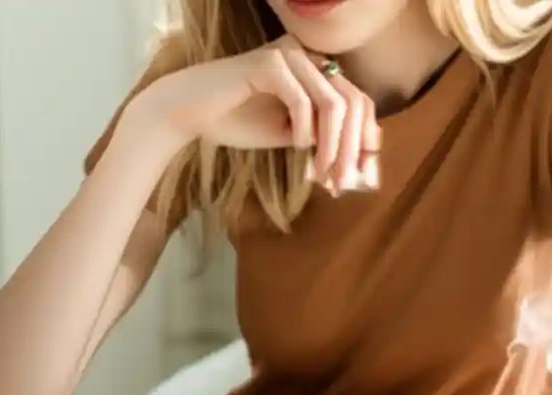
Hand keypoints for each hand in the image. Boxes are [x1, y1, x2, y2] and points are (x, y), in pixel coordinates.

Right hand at [128, 36, 380, 192]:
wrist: (187, 112)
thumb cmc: (234, 121)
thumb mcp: (288, 133)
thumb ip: (320, 137)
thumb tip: (358, 158)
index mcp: (314, 68)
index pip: (356, 99)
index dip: (363, 137)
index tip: (359, 173)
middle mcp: (307, 55)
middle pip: (352, 102)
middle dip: (350, 147)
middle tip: (342, 182)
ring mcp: (289, 54)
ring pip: (333, 104)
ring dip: (332, 145)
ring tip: (322, 173)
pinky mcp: (269, 61)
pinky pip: (302, 101)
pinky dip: (304, 130)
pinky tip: (295, 146)